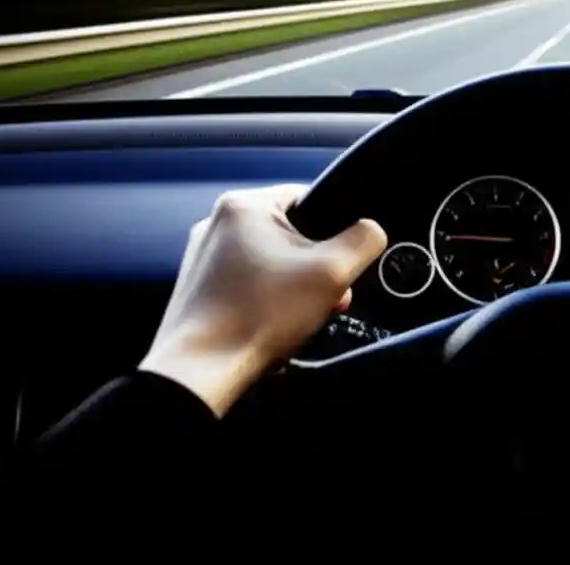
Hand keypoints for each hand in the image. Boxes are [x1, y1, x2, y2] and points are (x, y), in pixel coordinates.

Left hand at [141, 184, 386, 415]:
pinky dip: (266, 301)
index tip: (340, 266)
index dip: (336, 232)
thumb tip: (371, 231)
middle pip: (290, 235)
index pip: (310, 199)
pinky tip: (272, 325)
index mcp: (244, 205)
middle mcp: (216, 223)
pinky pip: (247, 284)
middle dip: (316, 268)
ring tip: (299, 316)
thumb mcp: (332, 272)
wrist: (200, 371)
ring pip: (270, 262)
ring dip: (294, 287)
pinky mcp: (198, 287)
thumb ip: (363, 241)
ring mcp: (202, 256)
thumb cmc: (260, 316)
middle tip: (326, 298)